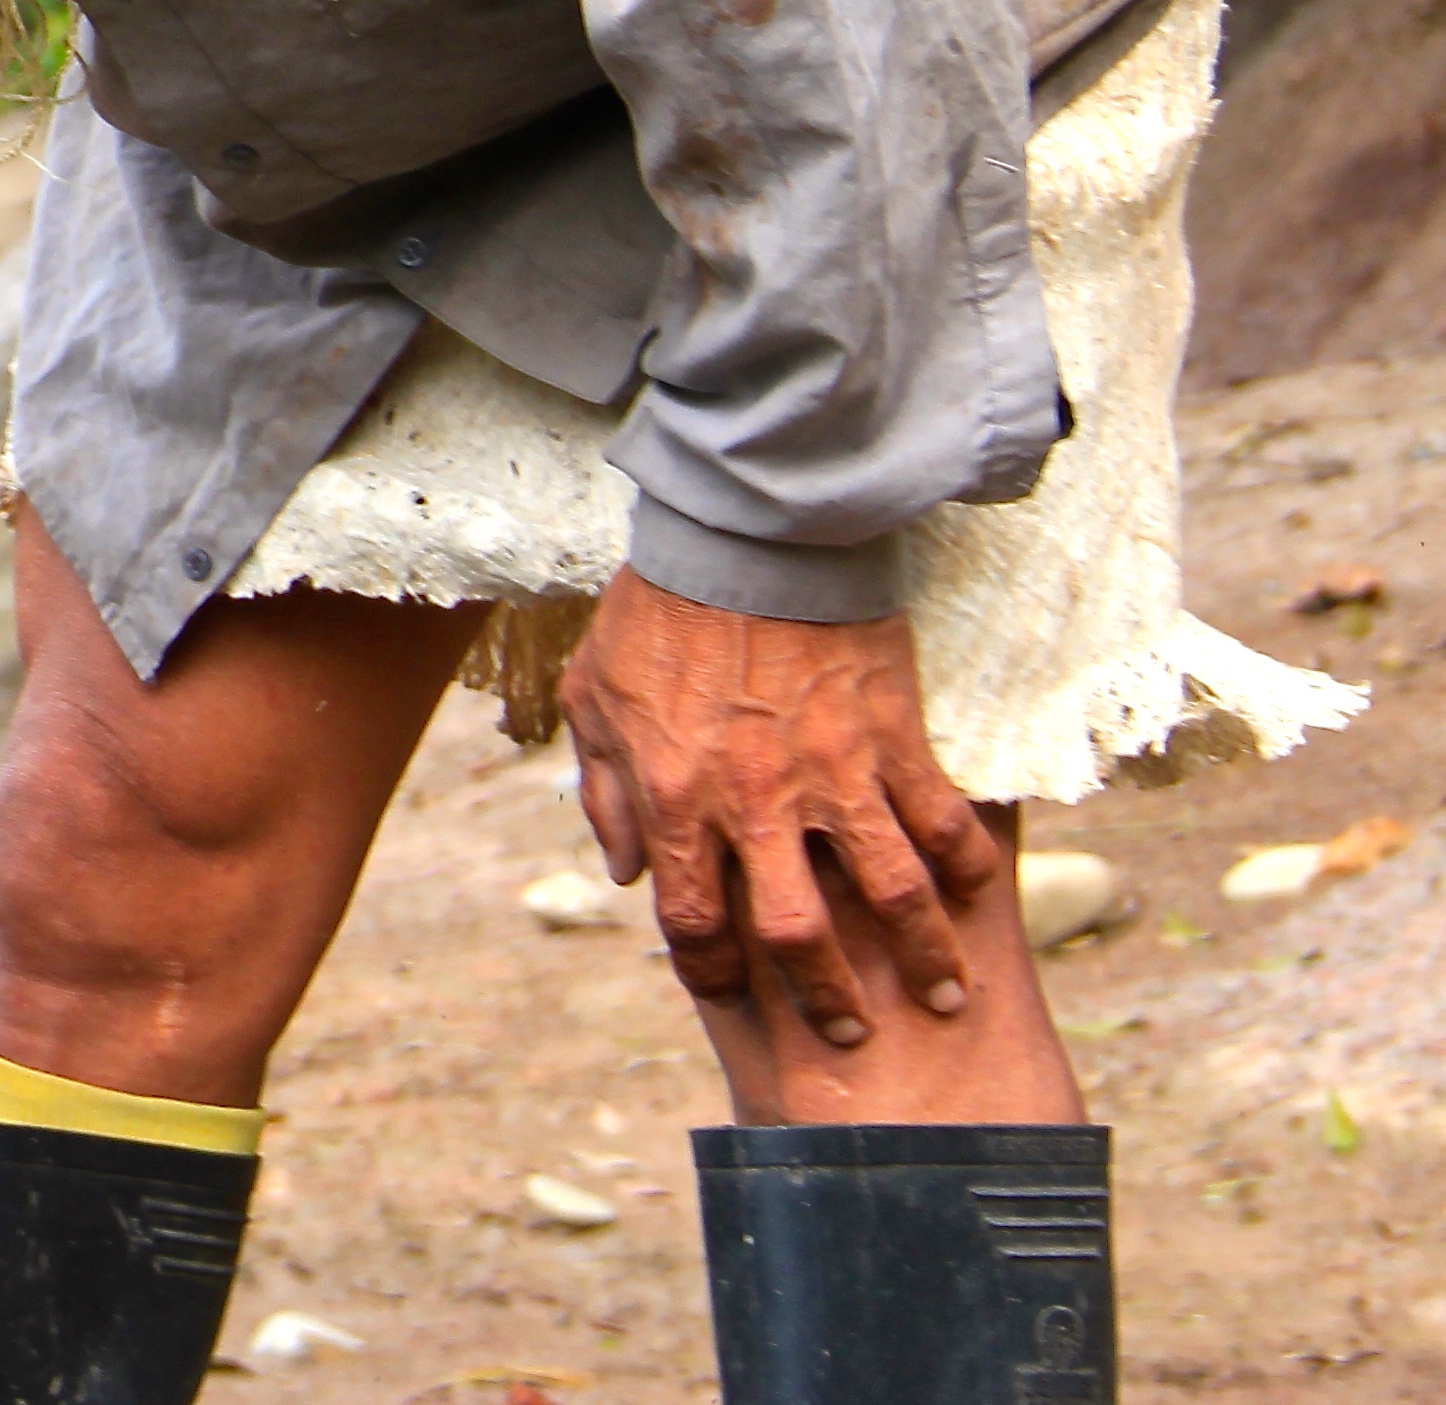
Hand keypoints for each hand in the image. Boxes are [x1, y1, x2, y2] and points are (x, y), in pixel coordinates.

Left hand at [555, 565, 1002, 1048]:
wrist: (738, 538)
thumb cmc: (657, 613)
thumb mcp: (596, 698)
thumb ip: (607, 792)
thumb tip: (623, 872)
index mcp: (678, 799)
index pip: (694, 922)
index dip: (711, 974)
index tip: (729, 995)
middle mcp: (757, 804)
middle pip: (797, 935)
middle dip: (827, 997)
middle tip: (852, 1032)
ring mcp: (833, 775)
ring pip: (890, 895)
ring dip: (922, 956)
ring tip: (944, 993)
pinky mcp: (893, 738)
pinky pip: (942, 820)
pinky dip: (964, 865)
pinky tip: (975, 895)